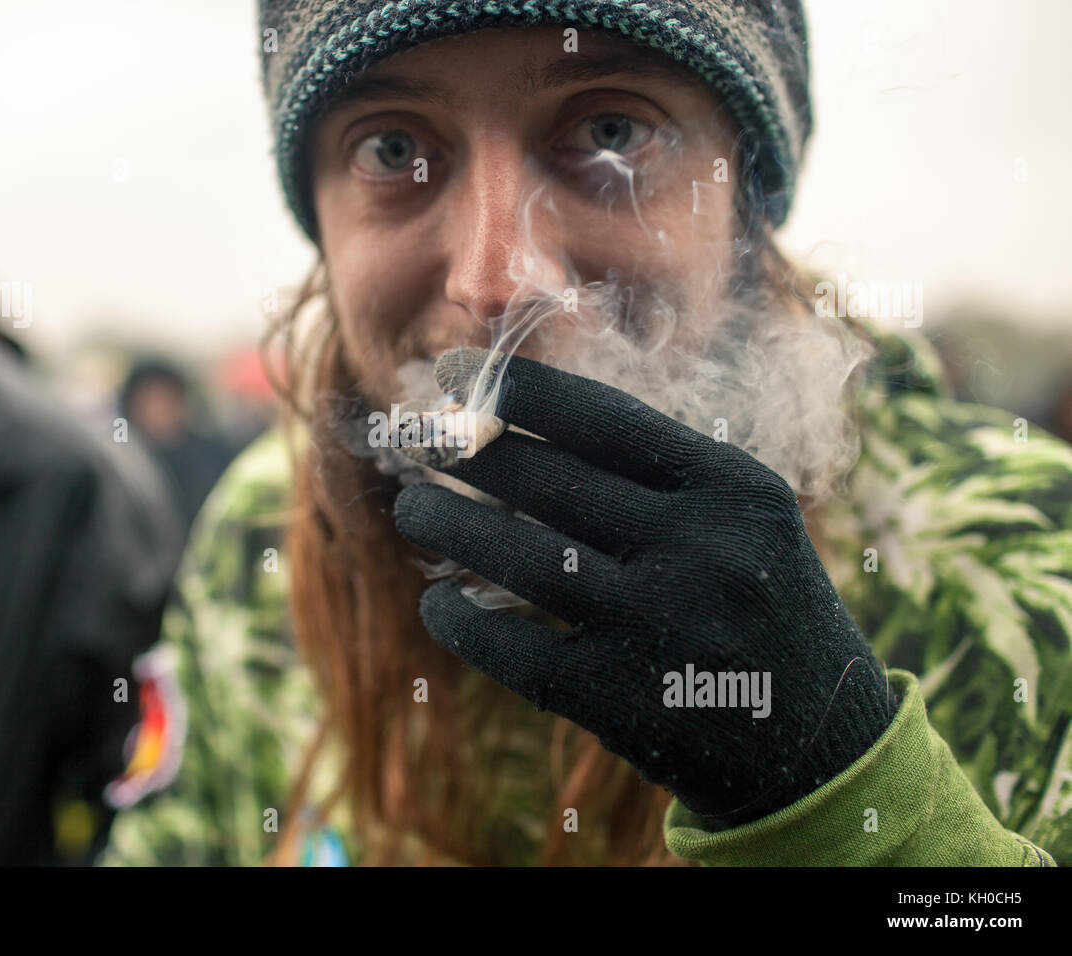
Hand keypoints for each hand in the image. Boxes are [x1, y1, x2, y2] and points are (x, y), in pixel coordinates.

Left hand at [393, 348, 900, 827]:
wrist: (824, 746)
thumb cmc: (762, 612)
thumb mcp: (743, 523)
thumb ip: (656, 477)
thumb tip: (522, 429)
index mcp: (735, 489)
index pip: (604, 419)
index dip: (517, 391)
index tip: (449, 369)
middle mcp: (704, 549)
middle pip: (550, 482)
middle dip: (468, 456)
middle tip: (422, 444)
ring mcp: (663, 627)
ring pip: (520, 558)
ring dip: (448, 525)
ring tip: (411, 509)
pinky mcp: (623, 701)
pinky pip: (514, 650)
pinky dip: (461, 622)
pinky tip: (438, 604)